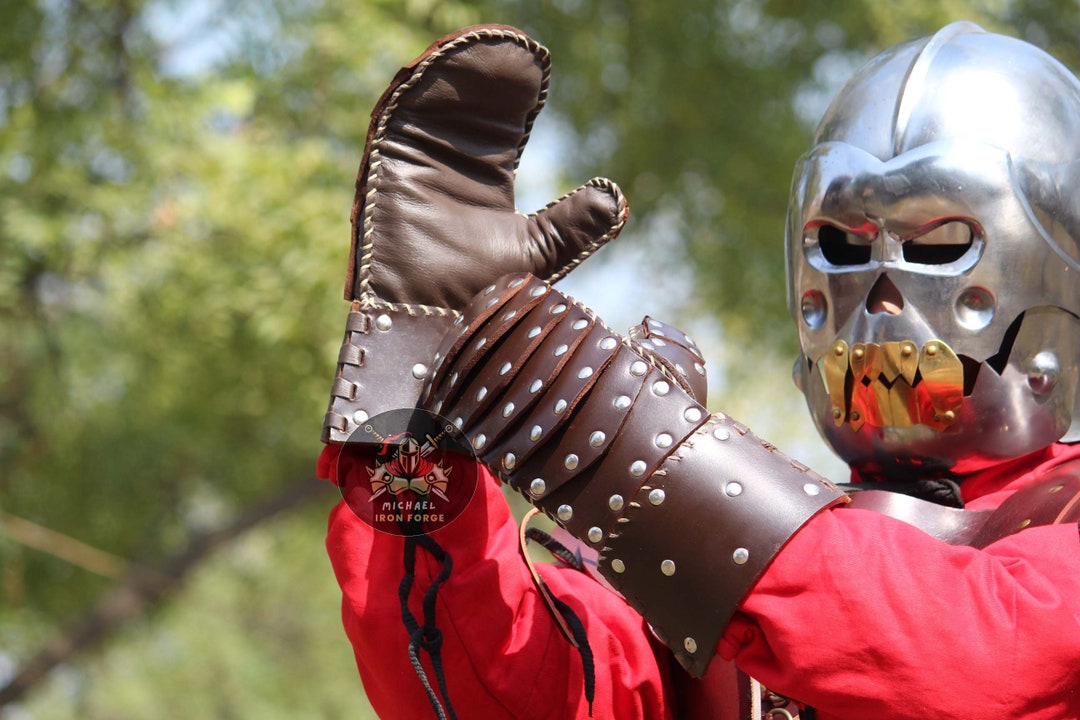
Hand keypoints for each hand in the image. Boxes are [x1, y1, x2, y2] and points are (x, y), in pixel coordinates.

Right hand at [343, 25, 627, 311]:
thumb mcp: (538, 256)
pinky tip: (448, 55)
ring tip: (493, 41)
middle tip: (521, 47)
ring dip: (461, 67)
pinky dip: (422, 83)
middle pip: (468, 105)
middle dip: (492, 73)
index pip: (499, 126)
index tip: (539, 64)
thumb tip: (615, 197)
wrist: (438, 331)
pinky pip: (399, 113)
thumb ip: (572, 226)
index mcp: (481, 187)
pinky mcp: (388, 167)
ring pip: (436, 101)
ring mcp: (415, 167)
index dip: (516, 95)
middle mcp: (446, 171)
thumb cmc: (483, 304)